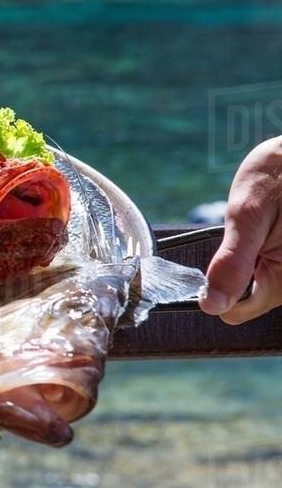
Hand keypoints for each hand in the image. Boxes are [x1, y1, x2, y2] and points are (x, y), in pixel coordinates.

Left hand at [200, 135, 281, 323]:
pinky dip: (266, 251)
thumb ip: (231, 264)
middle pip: (250, 298)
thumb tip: (212, 306)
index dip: (216, 291)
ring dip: (254, 259)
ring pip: (262, 281)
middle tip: (250, 234)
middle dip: (241, 270)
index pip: (236, 312)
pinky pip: (274, 265)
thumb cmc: (281, 175)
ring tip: (266, 225)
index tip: (211, 267)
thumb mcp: (247, 216)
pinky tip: (274, 225)